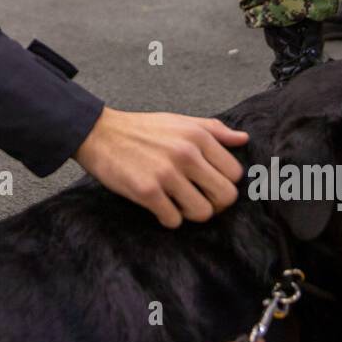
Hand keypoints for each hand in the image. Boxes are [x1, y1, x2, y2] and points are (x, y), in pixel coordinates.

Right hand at [74, 107, 248, 227]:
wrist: (98, 133)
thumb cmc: (141, 129)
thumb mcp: (179, 121)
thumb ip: (213, 130)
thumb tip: (243, 139)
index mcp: (198, 136)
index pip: (234, 174)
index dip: (224, 183)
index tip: (209, 185)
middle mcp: (186, 154)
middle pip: (225, 196)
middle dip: (214, 203)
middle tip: (197, 199)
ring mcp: (167, 173)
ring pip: (202, 212)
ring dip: (190, 213)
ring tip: (177, 203)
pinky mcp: (147, 191)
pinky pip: (173, 220)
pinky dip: (168, 218)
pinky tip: (159, 206)